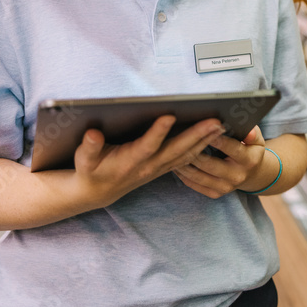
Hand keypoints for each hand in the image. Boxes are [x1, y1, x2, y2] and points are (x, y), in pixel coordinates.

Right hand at [70, 115, 224, 210]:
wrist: (99, 191)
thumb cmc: (91, 171)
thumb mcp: (84, 160)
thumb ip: (89, 147)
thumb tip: (93, 134)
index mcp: (130, 161)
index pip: (147, 146)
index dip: (157, 132)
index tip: (169, 115)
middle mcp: (149, 165)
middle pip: (177, 150)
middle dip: (197, 135)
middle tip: (215, 121)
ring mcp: (159, 167)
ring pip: (187, 154)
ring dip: (205, 141)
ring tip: (222, 125)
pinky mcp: (164, 166)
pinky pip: (187, 158)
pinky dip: (202, 147)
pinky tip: (214, 136)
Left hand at [173, 126, 268, 198]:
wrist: (253, 175)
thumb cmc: (250, 150)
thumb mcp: (257, 140)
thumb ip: (252, 133)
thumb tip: (249, 130)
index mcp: (249, 160)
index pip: (232, 149)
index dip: (218, 140)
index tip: (205, 129)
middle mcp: (237, 176)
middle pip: (210, 164)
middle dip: (194, 151)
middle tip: (180, 138)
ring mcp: (225, 187)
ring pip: (198, 175)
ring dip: (183, 163)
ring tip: (172, 150)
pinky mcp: (215, 194)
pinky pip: (194, 184)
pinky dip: (183, 174)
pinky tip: (174, 162)